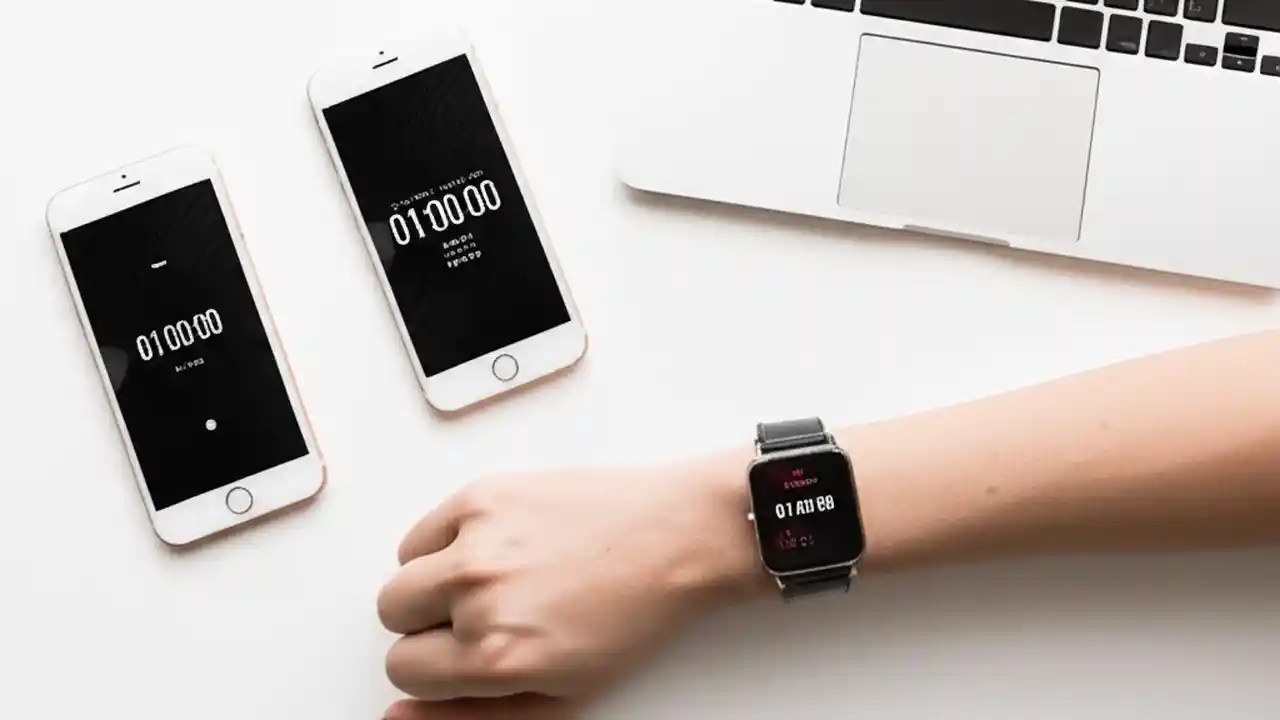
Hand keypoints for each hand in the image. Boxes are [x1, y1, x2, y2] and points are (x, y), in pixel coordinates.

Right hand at [378, 455, 764, 718]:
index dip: (435, 664)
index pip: (403, 668)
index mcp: (498, 656)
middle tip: (484, 613)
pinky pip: (425, 529)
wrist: (679, 535)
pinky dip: (447, 540)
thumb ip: (470, 715)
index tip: (466, 651)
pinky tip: (498, 546)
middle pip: (392, 613)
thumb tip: (396, 716)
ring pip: (403, 570)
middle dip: (429, 621)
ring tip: (494, 579)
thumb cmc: (635, 613)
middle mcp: (479, 595)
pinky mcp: (485, 494)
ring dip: (434, 580)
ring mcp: (479, 539)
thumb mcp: (563, 693)